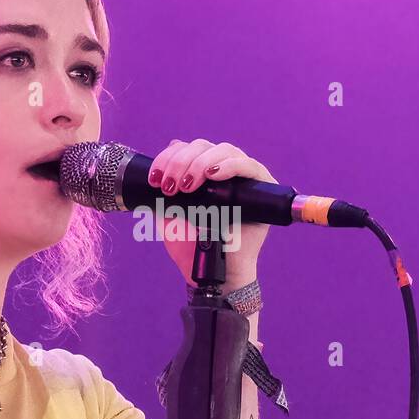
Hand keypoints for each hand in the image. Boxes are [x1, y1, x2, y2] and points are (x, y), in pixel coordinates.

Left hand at [146, 139, 275, 292]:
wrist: (213, 273)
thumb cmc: (192, 246)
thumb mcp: (168, 215)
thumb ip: (162, 195)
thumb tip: (155, 171)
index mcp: (202, 173)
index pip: (187, 149)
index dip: (169, 157)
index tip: (155, 179)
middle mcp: (224, 170)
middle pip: (203, 146)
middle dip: (181, 162)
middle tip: (170, 186)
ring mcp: (244, 176)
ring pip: (224, 150)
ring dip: (201, 163)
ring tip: (188, 185)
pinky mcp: (263, 186)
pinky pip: (250, 165)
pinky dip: (230, 166)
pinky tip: (213, 175)